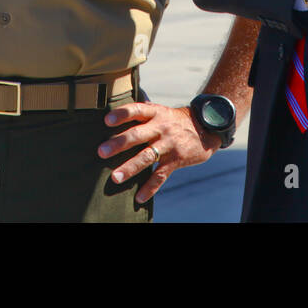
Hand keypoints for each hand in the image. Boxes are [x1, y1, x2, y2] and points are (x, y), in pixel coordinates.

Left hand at [98, 102, 220, 202]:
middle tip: (102, 152)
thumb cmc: (173, 120)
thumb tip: (111, 119)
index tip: (107, 121)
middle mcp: (161, 127)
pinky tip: (139, 197)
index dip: (122, 114)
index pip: (137, 110)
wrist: (205, 128)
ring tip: (115, 177)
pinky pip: (161, 175)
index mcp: (155, 112)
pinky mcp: (176, 159)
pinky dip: (150, 187)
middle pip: (138, 134)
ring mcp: (169, 144)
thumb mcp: (159, 111)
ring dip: (130, 167)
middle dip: (119, 144)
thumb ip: (140, 114)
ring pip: (147, 156)